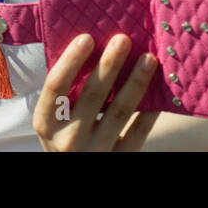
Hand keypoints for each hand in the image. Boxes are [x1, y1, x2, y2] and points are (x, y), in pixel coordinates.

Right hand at [32, 33, 159, 151]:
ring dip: (135, 82)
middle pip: (92, 96)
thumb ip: (69, 91)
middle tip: (123, 39)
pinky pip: (138, 132)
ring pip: (119, 112)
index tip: (87, 37)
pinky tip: (160, 89)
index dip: (71, 60)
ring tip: (148, 58)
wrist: (78, 169)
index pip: (56, 87)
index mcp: (47, 122)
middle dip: (109, 65)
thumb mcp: (57, 119)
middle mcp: (67, 139)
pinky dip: (150, 110)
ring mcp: (94, 152)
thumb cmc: (68, 135)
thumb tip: (96, 43)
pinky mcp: (120, 160)